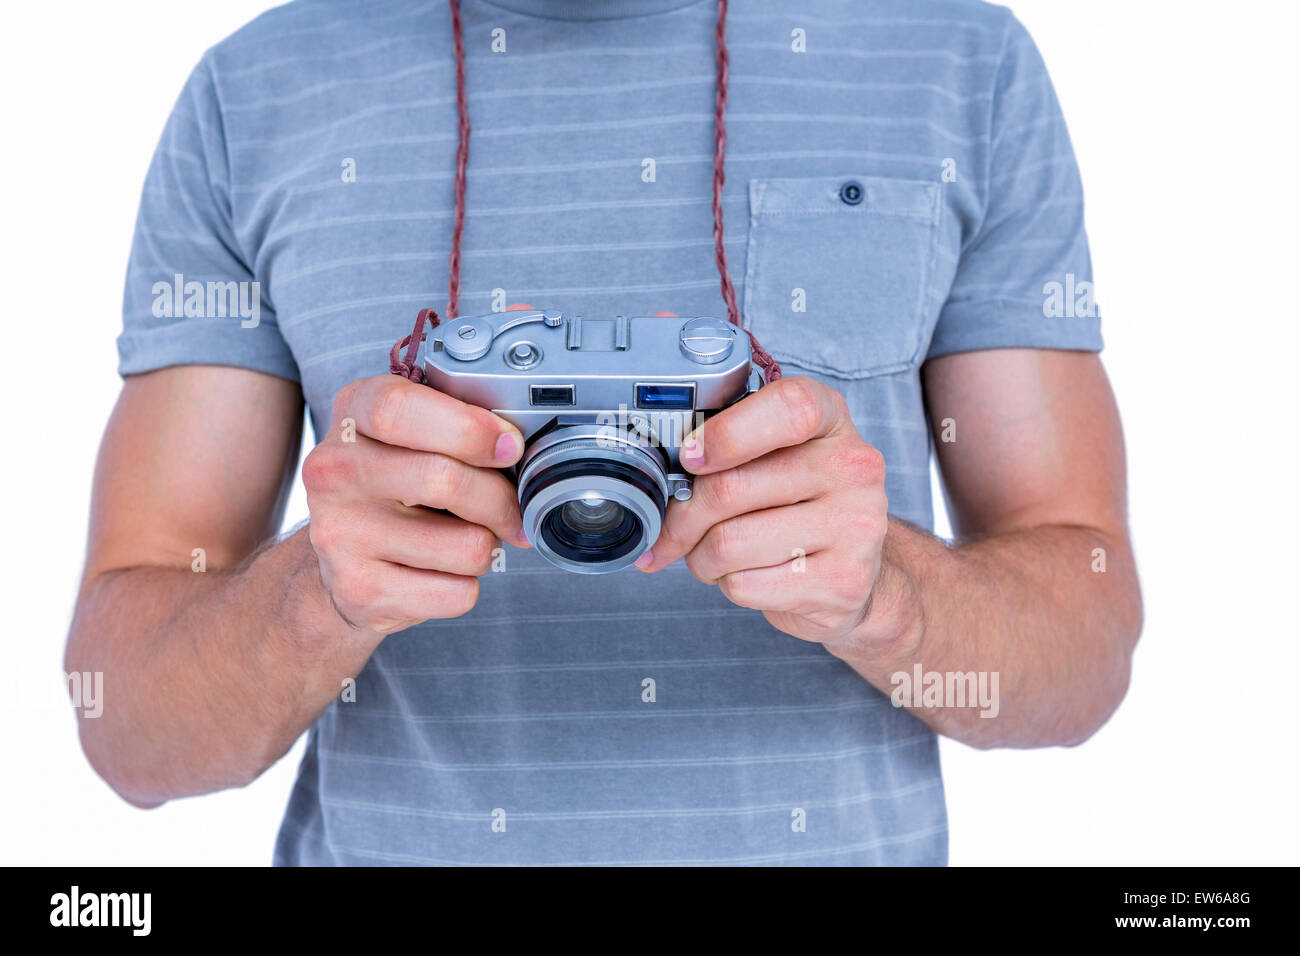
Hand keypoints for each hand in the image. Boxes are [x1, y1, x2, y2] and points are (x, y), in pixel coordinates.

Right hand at [303, 375, 527, 633]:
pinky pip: (457, 592)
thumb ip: (459, 428)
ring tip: (463, 539)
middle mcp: (333, 471)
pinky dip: (466, 585)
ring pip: (466, 545)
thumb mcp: (413, 437)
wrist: (339, 562)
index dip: (468, 428)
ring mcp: (340, 534)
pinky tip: (440, 572)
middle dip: (499, 499)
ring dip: (485, 546)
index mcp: (352, 415)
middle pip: (443, 480)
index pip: (398, 408)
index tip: (509, 447)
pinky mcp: (359, 590)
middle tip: (513, 509)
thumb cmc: (395, 487)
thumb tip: (520, 450)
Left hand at [637, 376, 888, 645]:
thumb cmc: (799, 502)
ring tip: (714, 553)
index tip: (690, 457)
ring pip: (730, 542)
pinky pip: (745, 584)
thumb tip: (657, 481)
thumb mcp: (775, 452)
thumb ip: (728, 447)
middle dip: (684, 515)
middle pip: (732, 486)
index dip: (727, 433)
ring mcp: (855, 526)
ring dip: (702, 556)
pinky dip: (727, 583)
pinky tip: (746, 573)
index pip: (788, 407)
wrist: (853, 568)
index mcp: (831, 418)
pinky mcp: (843, 582)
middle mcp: (853, 466)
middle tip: (676, 527)